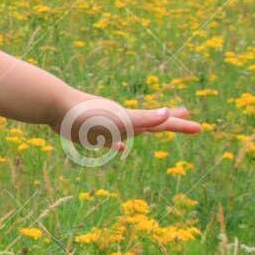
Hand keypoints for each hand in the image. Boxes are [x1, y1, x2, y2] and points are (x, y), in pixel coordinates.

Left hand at [54, 93, 201, 156]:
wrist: (55, 106)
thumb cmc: (87, 114)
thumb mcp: (120, 120)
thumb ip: (145, 118)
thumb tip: (169, 112)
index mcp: (131, 119)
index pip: (162, 122)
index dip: (180, 125)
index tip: (199, 126)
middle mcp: (123, 120)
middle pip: (153, 122)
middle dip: (171, 122)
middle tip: (189, 118)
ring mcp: (108, 127)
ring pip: (134, 129)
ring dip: (148, 130)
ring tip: (158, 129)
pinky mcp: (92, 134)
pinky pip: (110, 141)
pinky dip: (118, 145)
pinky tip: (119, 148)